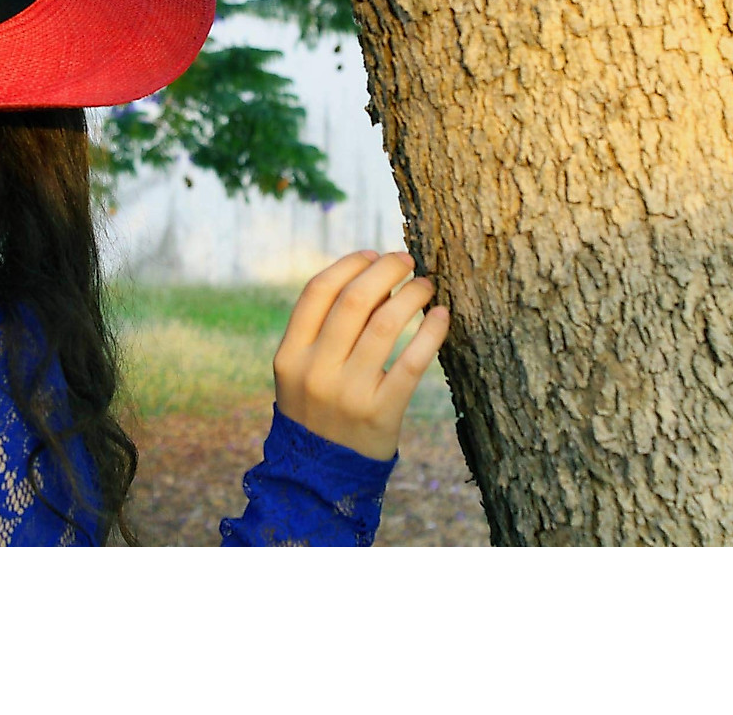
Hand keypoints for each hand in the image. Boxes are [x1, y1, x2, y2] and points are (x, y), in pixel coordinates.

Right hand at [272, 250, 450, 460]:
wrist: (320, 478)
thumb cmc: (316, 410)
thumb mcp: (300, 371)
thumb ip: (322, 330)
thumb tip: (371, 276)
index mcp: (290, 354)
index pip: (318, 291)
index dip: (349, 264)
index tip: (373, 253)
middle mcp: (316, 371)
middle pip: (354, 300)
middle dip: (386, 270)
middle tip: (408, 260)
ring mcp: (348, 393)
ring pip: (385, 325)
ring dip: (411, 296)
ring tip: (427, 285)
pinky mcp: (381, 413)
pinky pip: (413, 363)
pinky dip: (430, 333)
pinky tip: (441, 316)